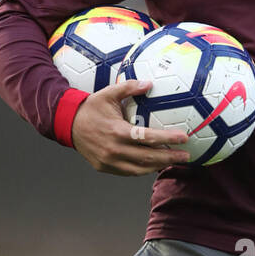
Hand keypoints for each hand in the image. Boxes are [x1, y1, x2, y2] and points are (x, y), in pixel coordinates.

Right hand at [71, 79, 189, 175]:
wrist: (68, 124)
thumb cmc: (92, 107)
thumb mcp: (108, 93)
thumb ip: (129, 87)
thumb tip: (150, 83)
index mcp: (117, 131)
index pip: (148, 138)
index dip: (168, 139)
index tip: (184, 138)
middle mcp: (114, 149)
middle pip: (148, 157)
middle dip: (170, 157)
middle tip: (186, 156)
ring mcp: (109, 161)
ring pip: (140, 169)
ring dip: (159, 165)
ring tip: (175, 161)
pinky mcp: (106, 168)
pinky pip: (129, 172)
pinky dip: (144, 169)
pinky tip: (156, 164)